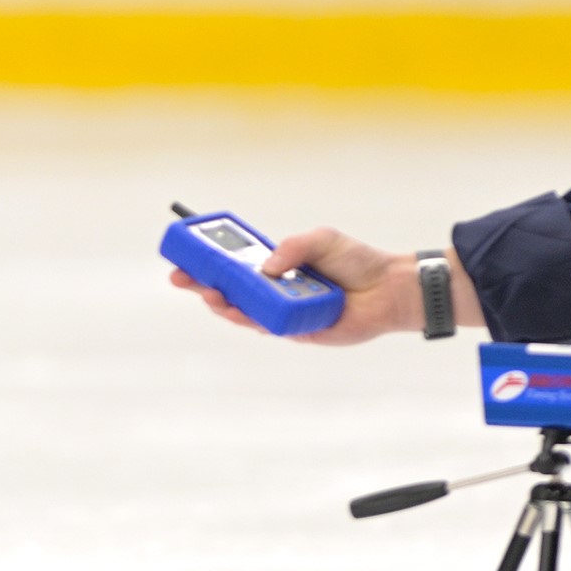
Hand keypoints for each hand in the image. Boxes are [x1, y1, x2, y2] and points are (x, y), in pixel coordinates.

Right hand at [164, 224, 426, 347]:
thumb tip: (266, 266)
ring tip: (210, 293)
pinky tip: (239, 309)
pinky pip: (268, 326)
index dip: (209, 261)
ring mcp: (283, 312)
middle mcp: (275, 291)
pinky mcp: (296, 331)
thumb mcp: (321, 239)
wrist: (389, 288)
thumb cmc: (356, 261)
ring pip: (243, 312)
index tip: (186, 254)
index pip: (235, 265)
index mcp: (276, 267)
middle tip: (181, 277)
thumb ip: (293, 247)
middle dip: (201, 284)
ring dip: (222, 304)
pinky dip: (251, 318)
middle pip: (230, 290)